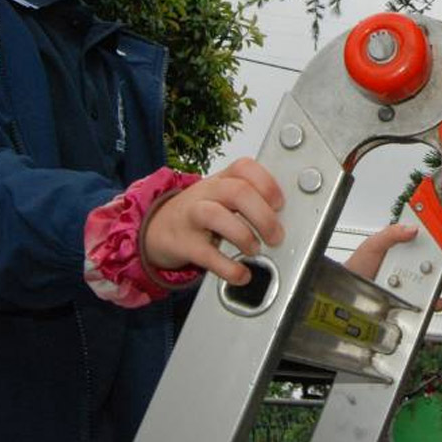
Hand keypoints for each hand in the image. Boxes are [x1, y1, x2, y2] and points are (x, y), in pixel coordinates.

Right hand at [143, 157, 283, 285]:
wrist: (158, 228)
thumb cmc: (199, 211)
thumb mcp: (222, 197)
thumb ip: (251, 200)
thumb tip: (283, 219)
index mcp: (221, 179)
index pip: (245, 168)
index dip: (267, 184)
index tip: (280, 204)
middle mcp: (206, 193)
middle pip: (237, 192)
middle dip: (263, 215)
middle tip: (276, 236)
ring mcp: (192, 217)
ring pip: (216, 215)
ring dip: (244, 236)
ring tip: (255, 250)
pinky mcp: (184, 244)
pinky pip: (206, 255)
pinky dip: (228, 268)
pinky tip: (241, 274)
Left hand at [345, 223, 441, 311]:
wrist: (346, 293)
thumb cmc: (357, 267)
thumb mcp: (373, 245)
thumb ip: (391, 234)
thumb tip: (412, 228)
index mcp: (405, 246)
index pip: (429, 237)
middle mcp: (412, 264)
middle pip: (439, 259)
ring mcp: (414, 283)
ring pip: (439, 279)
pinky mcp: (414, 301)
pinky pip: (430, 301)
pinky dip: (437, 301)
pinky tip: (435, 299)